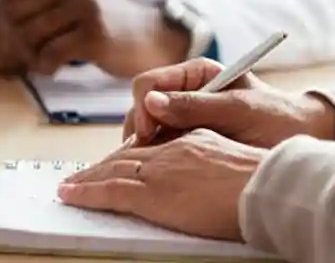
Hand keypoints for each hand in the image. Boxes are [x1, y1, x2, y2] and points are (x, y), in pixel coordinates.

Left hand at [0, 0, 187, 76]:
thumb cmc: (107, 20)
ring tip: (42, 60)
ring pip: (29, 33)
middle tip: (29, 51)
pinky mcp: (95, 35)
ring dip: (29, 54)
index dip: (4, 13)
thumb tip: (1, 4)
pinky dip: (45, 66)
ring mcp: (87, 7)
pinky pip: (49, 54)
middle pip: (14, 12)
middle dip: (15, 36)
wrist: (150, 37)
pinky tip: (54, 68)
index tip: (18, 31)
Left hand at [58, 129, 262, 241]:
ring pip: (112, 171)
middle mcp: (170, 151)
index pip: (150, 147)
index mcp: (191, 139)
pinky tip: (69, 194)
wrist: (265, 187)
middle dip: (101, 167)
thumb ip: (208, 158)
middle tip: (80, 176)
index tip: (113, 163)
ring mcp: (159, 171)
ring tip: (68, 187)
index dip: (127, 155)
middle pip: (125, 156)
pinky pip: (110, 192)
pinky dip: (86, 192)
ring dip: (86, 179)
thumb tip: (199, 174)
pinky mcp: (152, 194)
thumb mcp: (231, 158)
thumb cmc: (261, 179)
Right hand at [124, 58, 334, 148]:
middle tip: (145, 157)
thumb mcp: (237, 110)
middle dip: (140, 130)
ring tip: (154, 168)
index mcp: (196, 74)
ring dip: (145, 147)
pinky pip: (161, 147)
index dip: (143, 108)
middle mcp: (185, 92)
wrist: (302, 140)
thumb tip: (151, 101)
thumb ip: (195, 106)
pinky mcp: (188, 140)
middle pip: (141, 107)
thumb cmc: (277, 118)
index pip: (149, 83)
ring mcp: (185, 118)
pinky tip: (163, 172)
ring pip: (146, 129)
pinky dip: (156, 158)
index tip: (150, 133)